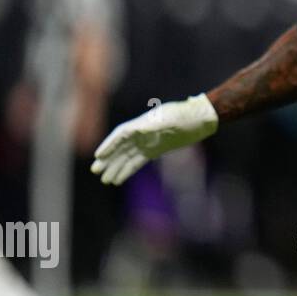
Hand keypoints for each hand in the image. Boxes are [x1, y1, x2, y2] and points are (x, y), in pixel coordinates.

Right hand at [90, 94, 218, 185]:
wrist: (201, 118)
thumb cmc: (187, 115)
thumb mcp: (171, 119)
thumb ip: (156, 126)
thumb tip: (142, 131)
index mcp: (143, 123)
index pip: (121, 134)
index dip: (109, 144)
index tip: (98, 155)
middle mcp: (142, 133)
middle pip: (121, 147)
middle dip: (108, 159)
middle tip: (95, 171)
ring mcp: (147, 142)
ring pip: (127, 156)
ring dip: (115, 167)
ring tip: (105, 180)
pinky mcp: (154, 150)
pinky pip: (137, 162)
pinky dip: (128, 170)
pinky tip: (119, 179)